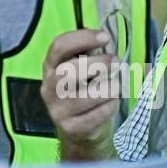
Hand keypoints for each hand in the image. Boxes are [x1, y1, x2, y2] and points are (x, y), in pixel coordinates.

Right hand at [41, 28, 119, 159]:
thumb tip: (104, 37)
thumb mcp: (83, 69)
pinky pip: (96, 114)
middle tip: (116, 61)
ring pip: (87, 95)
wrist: (80, 130)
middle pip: (69, 71)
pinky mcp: (70, 127)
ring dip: (108, 87)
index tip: (105, 36)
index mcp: (50, 67)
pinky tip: (112, 103)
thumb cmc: (84, 91)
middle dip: (97, 63)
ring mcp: (57, 110)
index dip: (82, 38)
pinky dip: (110, 106)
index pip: (59, 46)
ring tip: (117, 85)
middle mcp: (49, 87)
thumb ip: (91, 52)